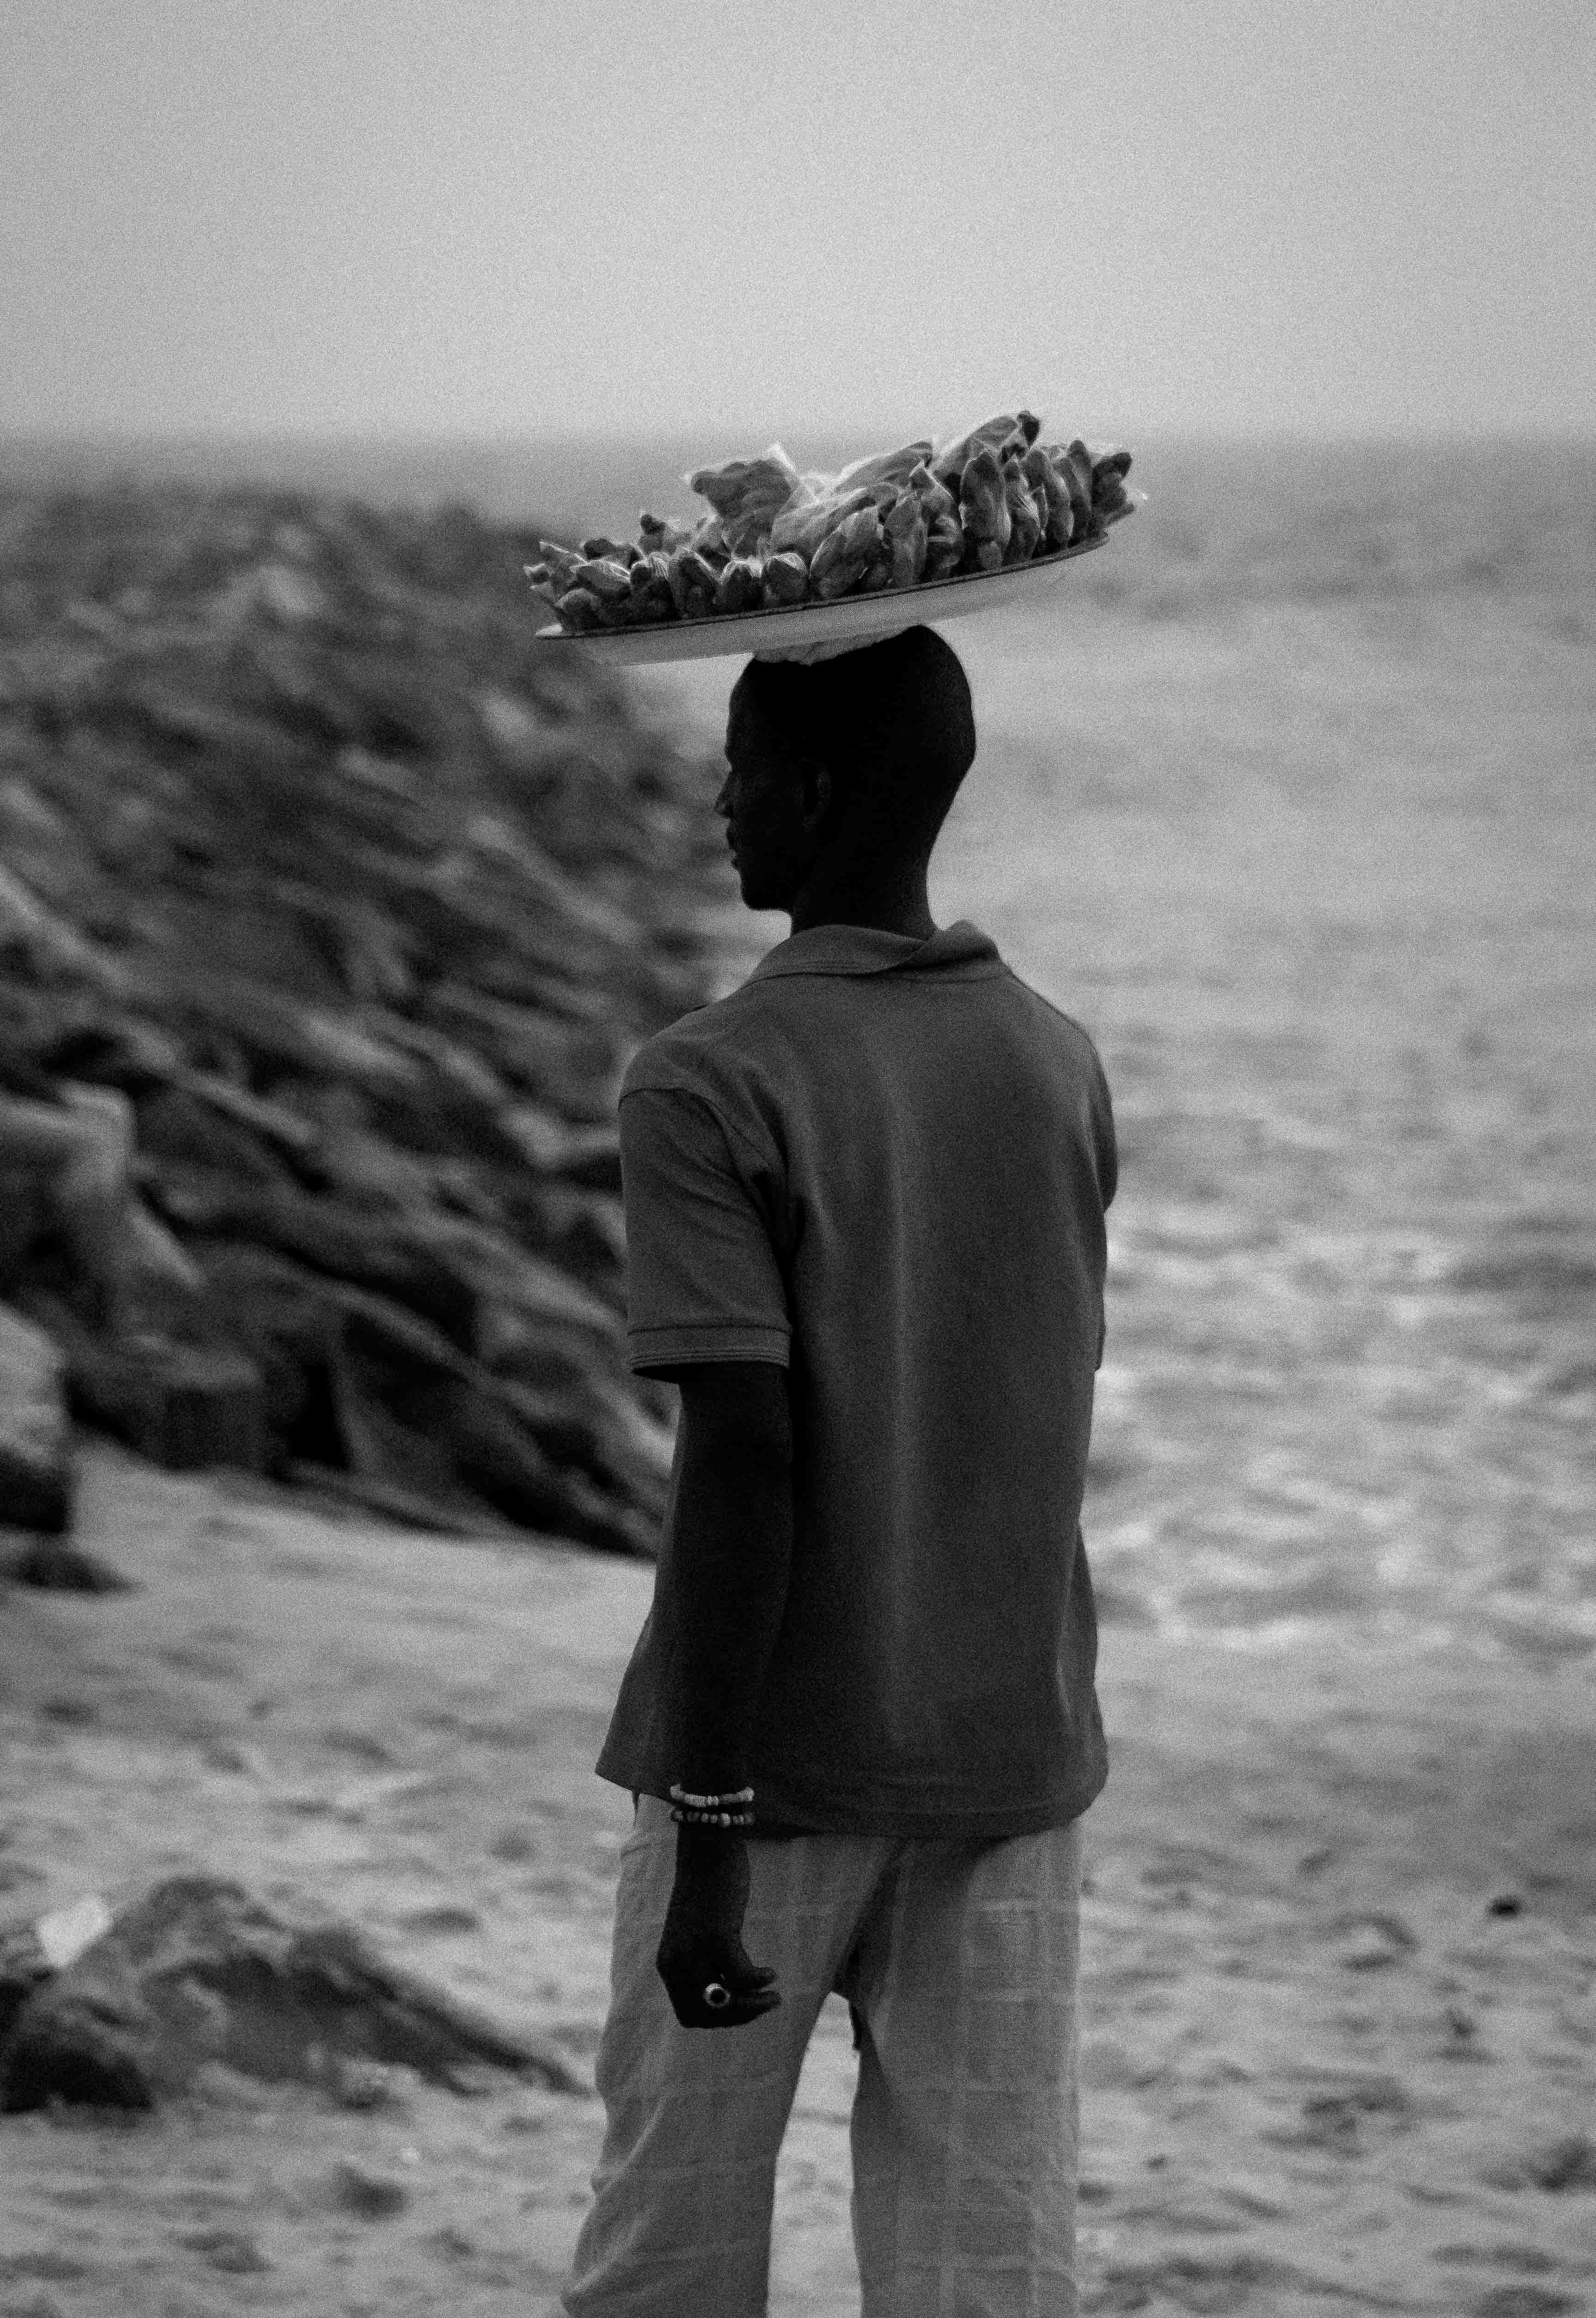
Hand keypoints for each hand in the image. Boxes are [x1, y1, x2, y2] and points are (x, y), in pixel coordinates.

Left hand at [655, 1825, 780, 2029]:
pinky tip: (771, 1972)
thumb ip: (703, 1962)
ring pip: (725, 2001)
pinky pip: (742, 1976)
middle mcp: (676, 1963)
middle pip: (707, 2015)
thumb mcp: (697, 1933)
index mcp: (668, 1965)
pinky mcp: (717, 1936)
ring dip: (753, 2006)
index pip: (689, 2015)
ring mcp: (695, 1951)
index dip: (718, 2020)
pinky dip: (760, 1980)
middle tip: (765, 2004)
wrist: (706, 1848)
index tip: (743, 2008)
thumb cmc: (707, 1889)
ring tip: (774, 1996)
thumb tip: (726, 1995)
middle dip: (739, 2017)